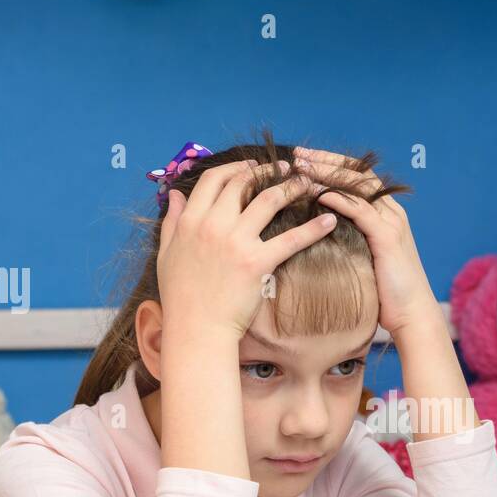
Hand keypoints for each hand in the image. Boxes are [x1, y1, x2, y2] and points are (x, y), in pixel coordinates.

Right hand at [156, 158, 335, 338]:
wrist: (196, 330)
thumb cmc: (181, 297)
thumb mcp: (166, 254)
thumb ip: (170, 221)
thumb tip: (174, 194)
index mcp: (190, 221)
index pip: (214, 180)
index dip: (235, 167)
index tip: (251, 166)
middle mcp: (212, 225)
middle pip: (242, 183)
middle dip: (267, 170)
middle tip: (285, 168)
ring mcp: (236, 242)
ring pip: (268, 199)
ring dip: (291, 186)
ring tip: (307, 183)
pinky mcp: (257, 262)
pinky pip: (291, 239)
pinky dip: (313, 228)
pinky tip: (330, 221)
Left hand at [293, 146, 440, 335]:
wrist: (413, 314)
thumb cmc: (387, 292)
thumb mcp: (366, 258)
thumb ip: (351, 240)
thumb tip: (321, 234)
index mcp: (386, 214)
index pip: (358, 177)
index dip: (331, 164)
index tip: (304, 161)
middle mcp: (391, 212)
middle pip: (358, 173)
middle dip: (326, 161)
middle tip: (298, 156)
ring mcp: (391, 223)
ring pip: (358, 186)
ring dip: (328, 174)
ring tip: (302, 169)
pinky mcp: (388, 238)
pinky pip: (362, 211)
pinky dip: (341, 200)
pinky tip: (320, 194)